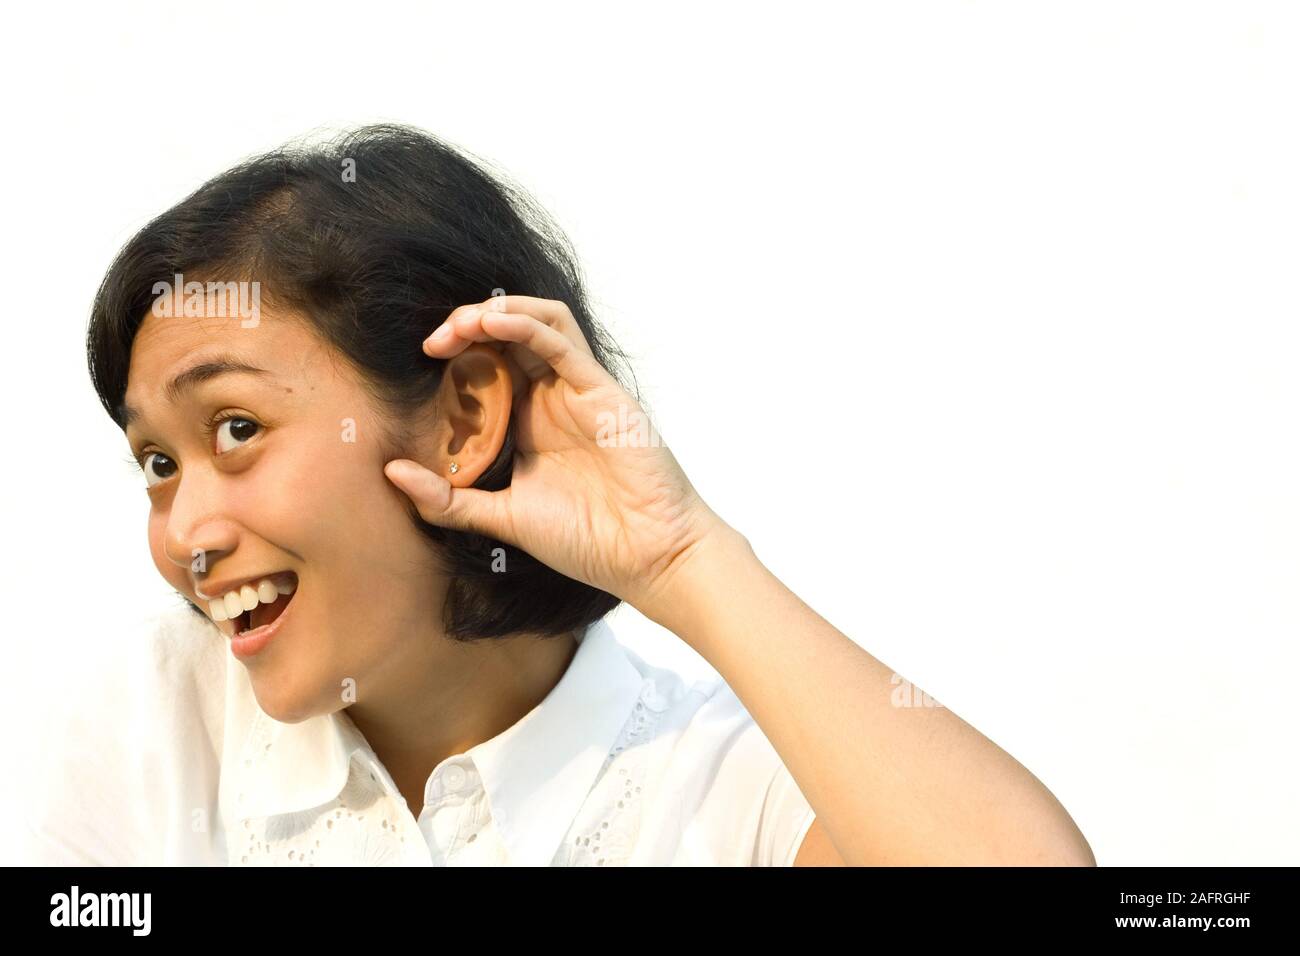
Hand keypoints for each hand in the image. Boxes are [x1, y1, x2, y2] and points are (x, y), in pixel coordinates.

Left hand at [383, 295, 732, 617]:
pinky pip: (560, 341)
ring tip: (461, 324)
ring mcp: (576, 390)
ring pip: (537, 322)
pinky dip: (524, 324)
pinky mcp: (600, 390)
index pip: (487, 367)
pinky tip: (491, 324)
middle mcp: (551, 399)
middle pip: (507, 336)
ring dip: (496, 311)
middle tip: (434, 343)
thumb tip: (391, 471)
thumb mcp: (500, 518)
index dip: (454, 355)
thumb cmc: (585, 540)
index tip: (422, 364)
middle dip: (466, 326)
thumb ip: (447, 500)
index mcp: (529, 422)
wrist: (645, 557)